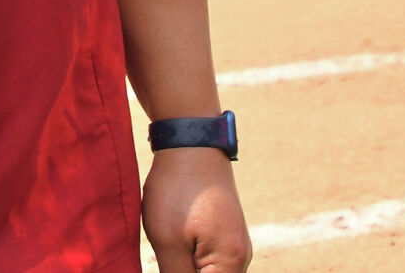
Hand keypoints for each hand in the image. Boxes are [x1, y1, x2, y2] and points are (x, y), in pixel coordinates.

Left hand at [143, 148, 249, 271]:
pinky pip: (207, 263)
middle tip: (164, 256)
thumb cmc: (178, 190)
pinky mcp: (223, 236)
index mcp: (230, 265)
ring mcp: (233, 247)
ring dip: (183, 268)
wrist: (190, 143)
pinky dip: (188, 263)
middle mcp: (240, 260)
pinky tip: (170, 249)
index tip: (166, 263)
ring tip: (166, 249)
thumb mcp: (168, 241)